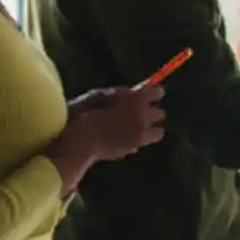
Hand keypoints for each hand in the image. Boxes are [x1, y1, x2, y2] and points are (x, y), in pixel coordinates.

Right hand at [45, 86, 165, 193]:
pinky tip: (123, 139)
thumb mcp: (99, 96)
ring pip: (158, 131)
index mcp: (136, 100)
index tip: (144, 93)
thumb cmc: (84, 114)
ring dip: (149, 128)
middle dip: (150, 112)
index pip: (157, 92)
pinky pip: (144, 142)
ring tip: (133, 128)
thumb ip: (117, 94)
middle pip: (160, 113)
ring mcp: (140, 135)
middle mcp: (143, 117)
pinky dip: (138, 140)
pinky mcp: (133, 148)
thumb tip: (129, 93)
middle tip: (136, 112)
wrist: (79, 141)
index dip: (151, 92)